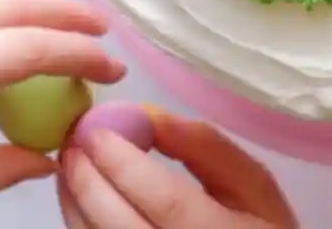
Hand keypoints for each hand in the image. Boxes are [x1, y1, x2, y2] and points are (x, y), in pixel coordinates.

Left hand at [59, 113, 297, 227]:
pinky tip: (78, 194)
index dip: (128, 166)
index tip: (98, 129)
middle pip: (123, 226)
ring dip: (76, 201)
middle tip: (73, 141)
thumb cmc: (260, 228)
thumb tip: (148, 114)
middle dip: (90, 180)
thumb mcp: (253, 186)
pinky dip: (80, 222)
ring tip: (71, 162)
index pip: (169, 203)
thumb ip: (207, 148)